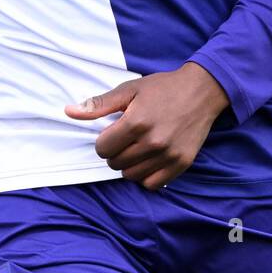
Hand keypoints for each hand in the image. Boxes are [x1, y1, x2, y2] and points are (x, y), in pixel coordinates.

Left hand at [64, 62, 229, 189]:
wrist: (202, 91)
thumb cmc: (162, 88)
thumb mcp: (129, 89)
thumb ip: (99, 104)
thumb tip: (69, 112)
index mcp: (136, 122)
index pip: (103, 149)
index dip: (103, 141)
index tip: (112, 133)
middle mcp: (153, 141)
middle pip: (115, 163)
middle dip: (115, 153)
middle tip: (125, 139)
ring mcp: (168, 155)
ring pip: (131, 176)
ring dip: (128, 165)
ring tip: (137, 148)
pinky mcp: (182, 163)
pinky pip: (152, 184)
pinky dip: (146, 175)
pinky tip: (149, 159)